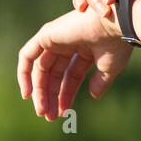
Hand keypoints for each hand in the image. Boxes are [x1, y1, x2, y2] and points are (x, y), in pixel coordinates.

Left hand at [17, 1, 132, 120]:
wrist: (115, 25)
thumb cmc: (116, 44)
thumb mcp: (109, 68)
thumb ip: (100, 81)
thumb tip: (93, 96)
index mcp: (85, 48)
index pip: (71, 75)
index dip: (66, 95)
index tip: (62, 113)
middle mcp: (69, 42)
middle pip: (54, 73)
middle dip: (50, 95)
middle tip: (48, 116)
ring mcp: (57, 37)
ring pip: (41, 68)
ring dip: (39, 90)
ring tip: (41, 110)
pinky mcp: (46, 34)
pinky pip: (28, 56)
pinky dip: (24, 73)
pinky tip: (28, 93)